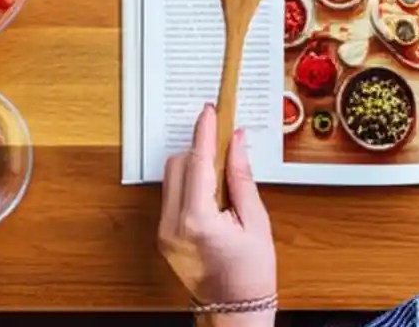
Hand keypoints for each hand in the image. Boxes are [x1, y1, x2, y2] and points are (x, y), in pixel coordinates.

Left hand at [159, 104, 276, 325]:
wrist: (234, 311)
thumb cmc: (250, 274)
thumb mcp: (255, 221)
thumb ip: (242, 177)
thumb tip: (236, 141)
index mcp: (197, 220)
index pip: (198, 162)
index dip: (204, 132)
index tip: (210, 111)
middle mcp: (172, 224)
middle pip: (179, 164)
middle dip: (201, 150)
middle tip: (227, 145)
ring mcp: (164, 231)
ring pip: (172, 177)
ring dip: (195, 167)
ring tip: (224, 179)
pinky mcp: (163, 235)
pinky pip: (172, 196)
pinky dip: (190, 185)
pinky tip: (212, 195)